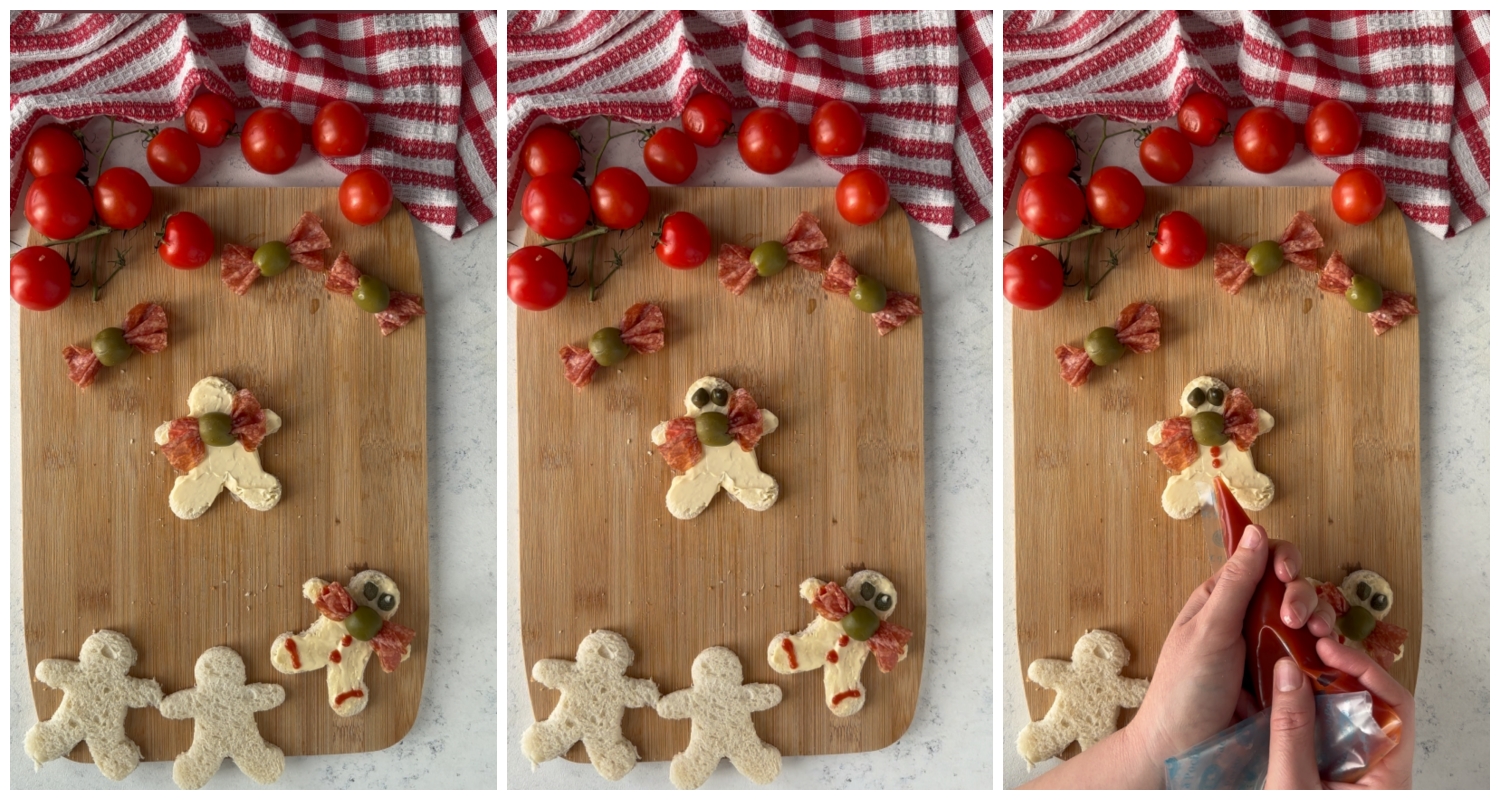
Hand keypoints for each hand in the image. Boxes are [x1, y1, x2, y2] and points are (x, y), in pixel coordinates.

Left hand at [1126, 525, 1334, 766]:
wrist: (1185, 746)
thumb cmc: (1184, 687)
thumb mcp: (1208, 629)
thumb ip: (1236, 582)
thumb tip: (1253, 531)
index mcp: (1222, 600)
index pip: (1261, 561)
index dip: (1280, 558)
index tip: (1287, 573)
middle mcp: (1248, 620)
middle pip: (1292, 588)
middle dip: (1302, 595)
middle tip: (1294, 619)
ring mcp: (1270, 649)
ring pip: (1310, 620)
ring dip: (1320, 621)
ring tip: (1316, 638)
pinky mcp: (1287, 678)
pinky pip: (1316, 656)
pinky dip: (1327, 652)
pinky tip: (1328, 657)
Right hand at [1265, 638, 1415, 788]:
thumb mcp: (1294, 783)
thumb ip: (1292, 733)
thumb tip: (1289, 673)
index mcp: (1389, 774)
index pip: (1397, 706)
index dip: (1365, 670)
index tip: (1328, 651)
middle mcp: (1378, 768)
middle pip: (1368, 705)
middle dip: (1335, 674)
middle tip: (1303, 651)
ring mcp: (1353, 771)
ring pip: (1341, 717)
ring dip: (1314, 692)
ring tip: (1286, 671)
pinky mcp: (1328, 773)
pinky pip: (1320, 733)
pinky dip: (1300, 713)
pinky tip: (1275, 702)